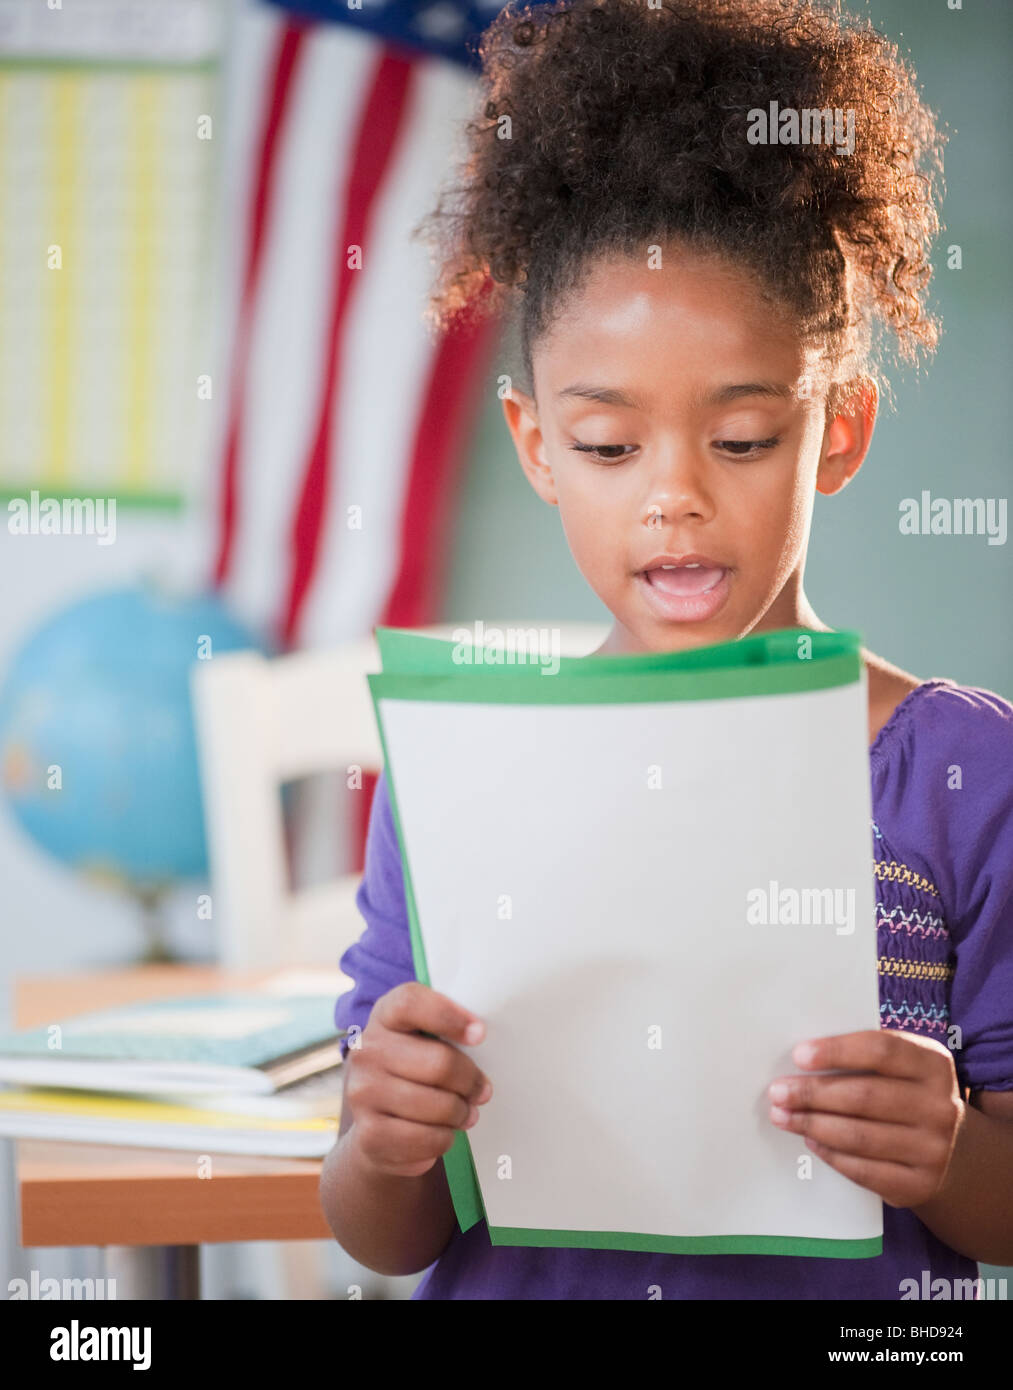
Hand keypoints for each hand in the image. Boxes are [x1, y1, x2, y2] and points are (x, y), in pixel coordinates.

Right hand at [344, 981, 492, 1177]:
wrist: (377, 1123)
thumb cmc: (414, 1070)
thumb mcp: (424, 1039)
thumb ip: (447, 1029)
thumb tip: (479, 1036)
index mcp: (384, 1016)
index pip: (410, 1002)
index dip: (449, 1016)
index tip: (480, 1035)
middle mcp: (366, 1051)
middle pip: (439, 1063)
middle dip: (471, 1081)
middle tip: (482, 1090)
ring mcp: (363, 1092)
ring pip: (439, 1106)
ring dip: (462, 1113)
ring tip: (463, 1113)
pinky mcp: (370, 1134)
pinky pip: (429, 1139)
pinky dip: (445, 1138)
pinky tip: (441, 1132)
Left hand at [767, 1029, 964, 1207]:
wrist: (955, 1152)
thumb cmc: (908, 1095)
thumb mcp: (904, 1068)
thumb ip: (864, 1058)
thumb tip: (803, 1058)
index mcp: (933, 1064)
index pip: (881, 1050)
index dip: (837, 1051)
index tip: (799, 1055)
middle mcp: (939, 1106)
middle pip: (864, 1096)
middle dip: (812, 1093)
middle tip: (777, 1091)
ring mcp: (933, 1149)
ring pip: (859, 1135)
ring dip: (812, 1124)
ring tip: (782, 1116)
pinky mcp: (918, 1184)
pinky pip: (863, 1170)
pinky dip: (830, 1154)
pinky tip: (810, 1140)